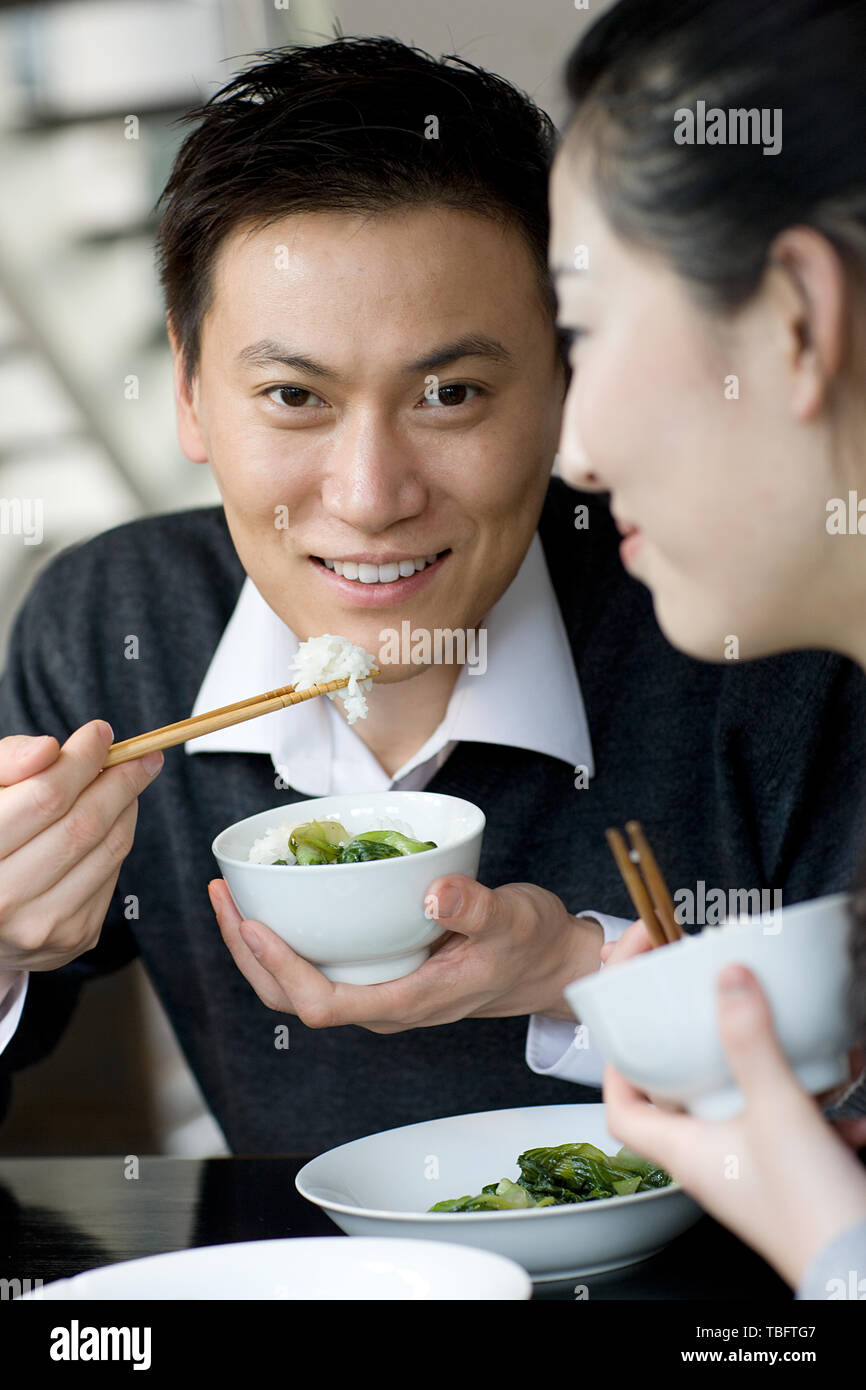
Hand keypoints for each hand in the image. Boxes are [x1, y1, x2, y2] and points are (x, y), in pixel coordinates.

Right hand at [0, 722, 162, 970]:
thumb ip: (6, 763)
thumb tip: (49, 750)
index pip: (45, 798)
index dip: (81, 759)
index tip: (100, 733)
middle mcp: (4, 899)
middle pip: (83, 824)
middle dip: (119, 780)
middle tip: (140, 754)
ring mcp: (41, 925)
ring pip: (107, 848)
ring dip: (127, 806)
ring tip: (129, 779)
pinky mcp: (74, 935)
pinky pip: (113, 873)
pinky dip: (119, 837)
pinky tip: (113, 818)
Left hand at [209, 873, 603, 1031]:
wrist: (547, 964)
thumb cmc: (530, 944)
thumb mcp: (513, 917)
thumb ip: (476, 908)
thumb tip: (434, 892)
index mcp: (408, 1002)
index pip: (323, 1004)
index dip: (279, 969)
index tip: (252, 923)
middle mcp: (383, 1005)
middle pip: (293, 1000)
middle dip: (248, 954)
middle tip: (223, 896)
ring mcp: (378, 992)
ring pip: (298, 988)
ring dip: (256, 949)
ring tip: (231, 896)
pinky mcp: (378, 974)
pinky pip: (317, 968)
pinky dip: (285, 940)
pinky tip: (276, 903)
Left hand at [602, 960, 865, 1288]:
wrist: (858, 1267)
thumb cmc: (809, 1215)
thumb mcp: (776, 1111)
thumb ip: (751, 1043)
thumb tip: (727, 981)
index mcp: (687, 1152)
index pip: (622, 1113)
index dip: (616, 1071)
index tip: (628, 1033)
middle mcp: (712, 1163)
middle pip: (682, 1103)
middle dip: (693, 1057)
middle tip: (702, 1019)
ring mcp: (752, 1170)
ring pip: (742, 1109)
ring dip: (763, 1073)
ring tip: (780, 1042)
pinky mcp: (791, 1176)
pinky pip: (794, 1129)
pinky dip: (815, 1107)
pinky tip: (841, 1093)